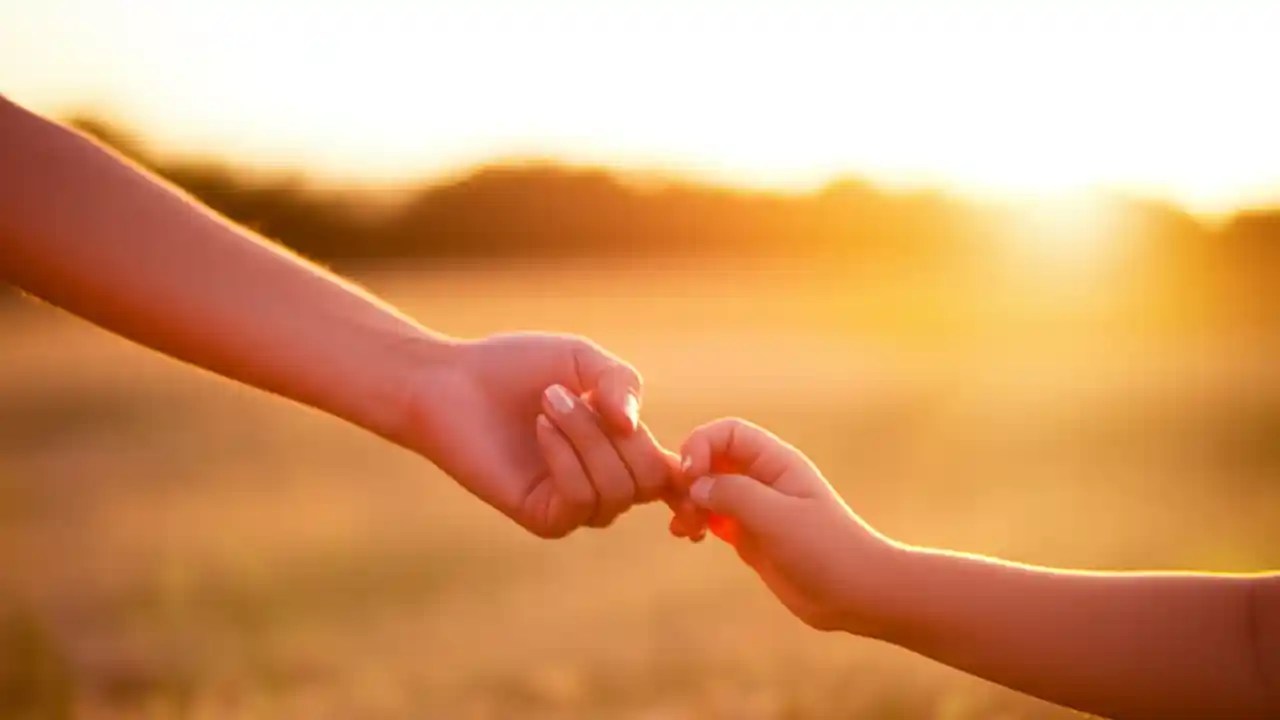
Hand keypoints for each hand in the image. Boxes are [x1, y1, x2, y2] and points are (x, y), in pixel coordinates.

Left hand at [398, 332, 677, 537]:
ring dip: (585, 437)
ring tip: (548, 400)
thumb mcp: (583, 360)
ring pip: (616, 491)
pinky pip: (579, 500)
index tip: (698, 458)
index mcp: (623, 450)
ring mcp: (575, 505)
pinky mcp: (543, 517)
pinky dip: (565, 457)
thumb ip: (621, 382)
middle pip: (650, 481)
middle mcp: (605, 483)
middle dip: (615, 433)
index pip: (677, 480)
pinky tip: (541, 427)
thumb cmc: (516, 367)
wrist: (452, 382)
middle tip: (564, 391)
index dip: (697, 477)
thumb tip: (635, 425)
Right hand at [677, 418, 898, 633]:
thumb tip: (695, 484)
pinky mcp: (750, 536)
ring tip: (683, 528)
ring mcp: (756, 508)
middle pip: (712, 460)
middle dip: (690, 478)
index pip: (727, 433)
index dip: (701, 445)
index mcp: (775, 462)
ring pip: (708, 490)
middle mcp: (763, 480)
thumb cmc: (825, 548)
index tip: (690, 476)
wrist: (857, 594)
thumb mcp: (777, 517)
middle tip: (682, 510)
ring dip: (688, 502)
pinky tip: (691, 537)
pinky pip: (713, 518)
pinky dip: (696, 522)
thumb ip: (734, 494)